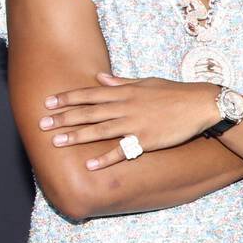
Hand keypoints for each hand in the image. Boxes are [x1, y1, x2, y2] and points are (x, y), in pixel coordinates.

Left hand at [39, 72, 218, 169]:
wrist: (201, 104)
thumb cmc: (175, 92)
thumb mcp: (147, 82)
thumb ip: (121, 82)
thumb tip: (100, 78)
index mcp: (125, 92)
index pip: (89, 94)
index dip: (67, 98)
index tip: (48, 103)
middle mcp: (126, 107)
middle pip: (89, 112)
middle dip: (64, 119)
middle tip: (41, 125)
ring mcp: (135, 124)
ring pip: (100, 130)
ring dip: (76, 136)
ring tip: (56, 143)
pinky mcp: (147, 140)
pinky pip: (122, 150)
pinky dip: (106, 158)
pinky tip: (90, 165)